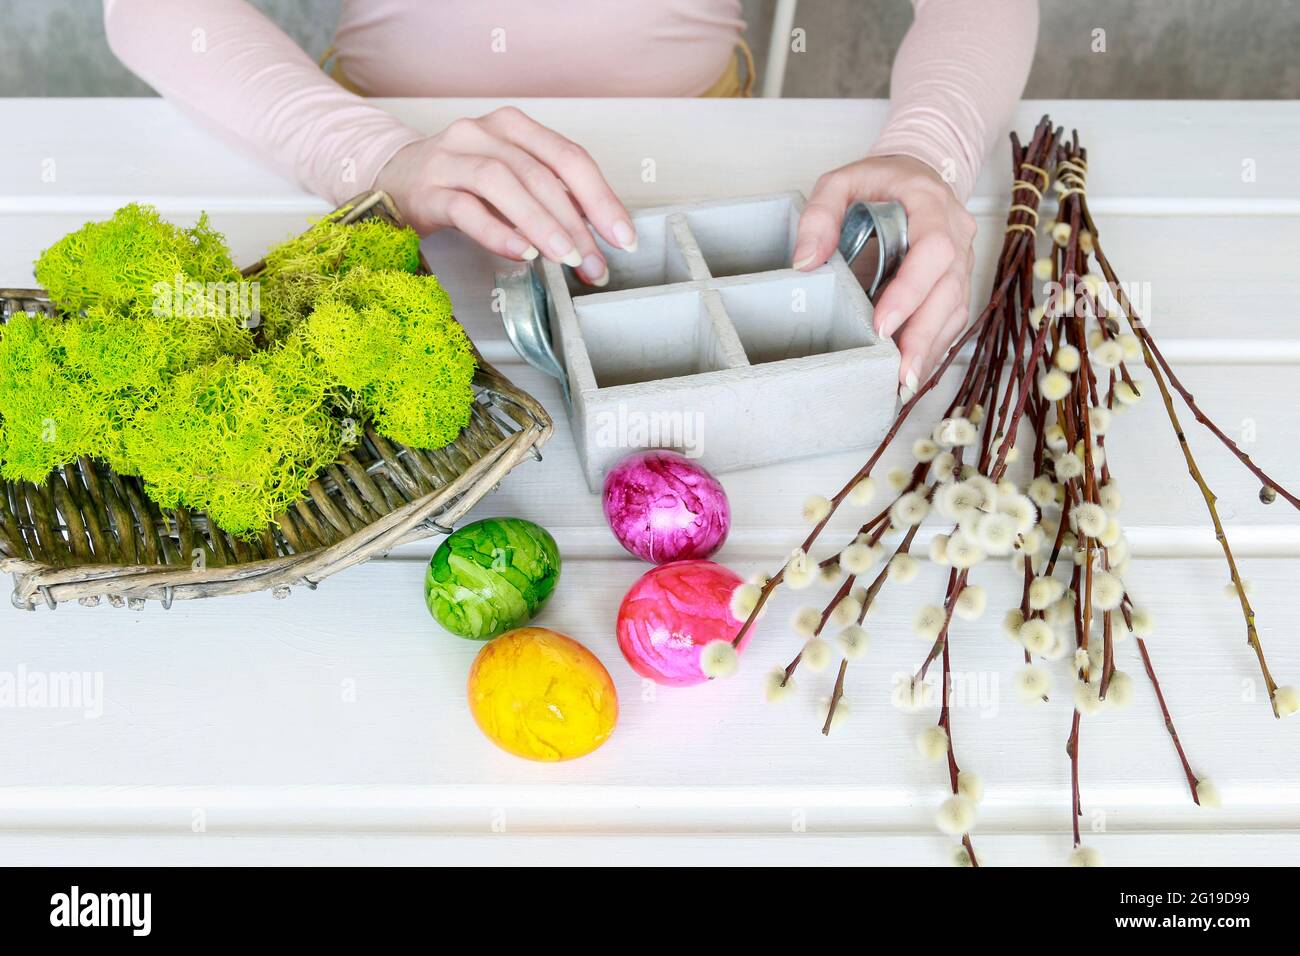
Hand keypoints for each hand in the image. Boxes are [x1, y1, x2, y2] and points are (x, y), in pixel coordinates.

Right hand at [374, 107, 635, 286]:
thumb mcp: (510, 182)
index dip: (601, 199)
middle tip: (594, 264)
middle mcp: (481, 133)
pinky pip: (464, 208)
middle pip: (540, 174)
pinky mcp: (426, 190)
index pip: (568, 157)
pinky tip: (520, 253)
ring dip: (541, 224)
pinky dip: (496, 232)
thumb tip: (596, 241)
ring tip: (565, 259)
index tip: (623, 238)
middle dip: (576, 223)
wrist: (392, 180)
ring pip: (503, 183)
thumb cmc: (461, 184)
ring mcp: (450, 158)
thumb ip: (549, 200)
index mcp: (513, 127)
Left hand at [793, 155, 976, 390]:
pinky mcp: (957, 281)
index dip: (911, 289)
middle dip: (923, 333)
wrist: (913, 174)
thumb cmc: (878, 180)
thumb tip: (805, 262)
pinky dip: (934, 346)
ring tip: (905, 382)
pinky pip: (953, 317)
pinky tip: (913, 371)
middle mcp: (957, 233)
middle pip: (949, 289)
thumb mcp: (840, 182)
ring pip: (956, 308)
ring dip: (931, 347)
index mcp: (932, 204)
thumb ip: (820, 215)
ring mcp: (962, 260)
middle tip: (899, 371)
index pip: (934, 249)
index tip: (883, 324)